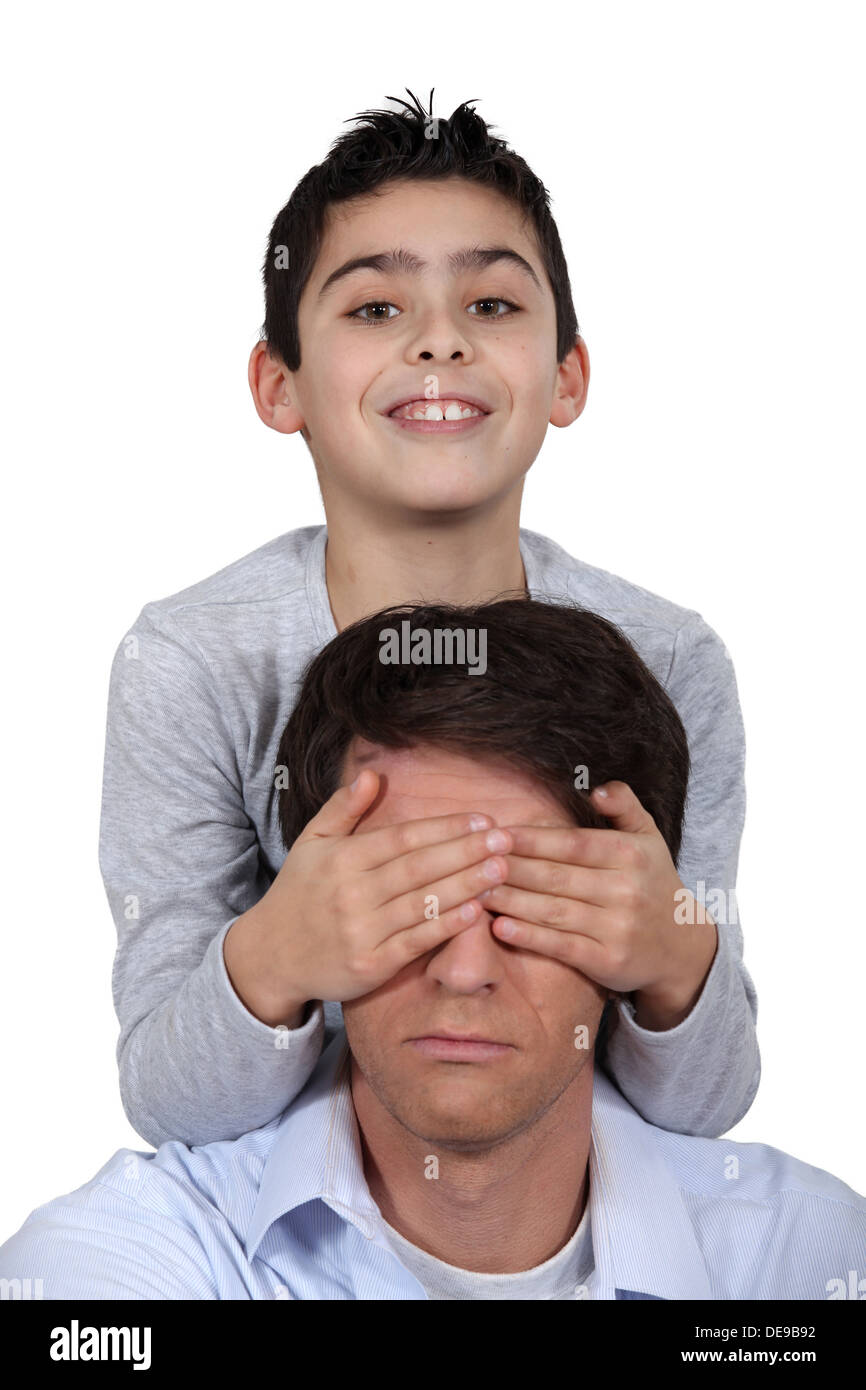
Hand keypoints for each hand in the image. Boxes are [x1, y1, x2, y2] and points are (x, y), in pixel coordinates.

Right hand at [224, 768, 512, 1022]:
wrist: (270, 955)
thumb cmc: (298, 894)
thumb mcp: (311, 843)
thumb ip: (343, 808)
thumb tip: (372, 774)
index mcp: (342, 858)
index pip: (404, 837)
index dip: (446, 828)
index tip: (483, 819)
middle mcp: (352, 892)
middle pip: (419, 867)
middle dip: (467, 851)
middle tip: (506, 839)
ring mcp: (361, 931)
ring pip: (422, 903)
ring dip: (466, 885)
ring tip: (502, 870)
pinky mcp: (369, 965)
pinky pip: (415, 942)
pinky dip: (446, 926)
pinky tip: (476, 912)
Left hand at [478, 780, 717, 1027]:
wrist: (681, 947)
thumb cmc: (653, 883)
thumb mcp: (648, 838)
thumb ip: (624, 805)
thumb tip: (596, 789)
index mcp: (630, 854)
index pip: (571, 844)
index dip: (531, 839)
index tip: (496, 834)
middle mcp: (625, 890)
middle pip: (555, 877)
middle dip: (510, 869)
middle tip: (472, 861)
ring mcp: (617, 927)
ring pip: (553, 910)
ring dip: (510, 901)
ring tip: (474, 891)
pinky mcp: (607, 960)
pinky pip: (562, 946)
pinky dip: (529, 937)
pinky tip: (500, 928)